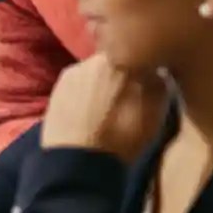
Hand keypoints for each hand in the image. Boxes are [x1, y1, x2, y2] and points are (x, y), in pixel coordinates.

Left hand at [42, 54, 168, 161]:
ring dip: (101, 82)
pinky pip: (77, 83)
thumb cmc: (123, 137)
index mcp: (122, 58)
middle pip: (114, 59)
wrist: (78, 159)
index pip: (139, 53)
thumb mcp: (155, 111)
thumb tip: (155, 71)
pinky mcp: (56, 87)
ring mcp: (72, 71)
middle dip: (121, 72)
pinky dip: (84, 92)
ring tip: (105, 105)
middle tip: (127, 94)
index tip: (149, 80)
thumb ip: (157, 82)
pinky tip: (86, 109)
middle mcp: (95, 58)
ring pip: (94, 71)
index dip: (145, 66)